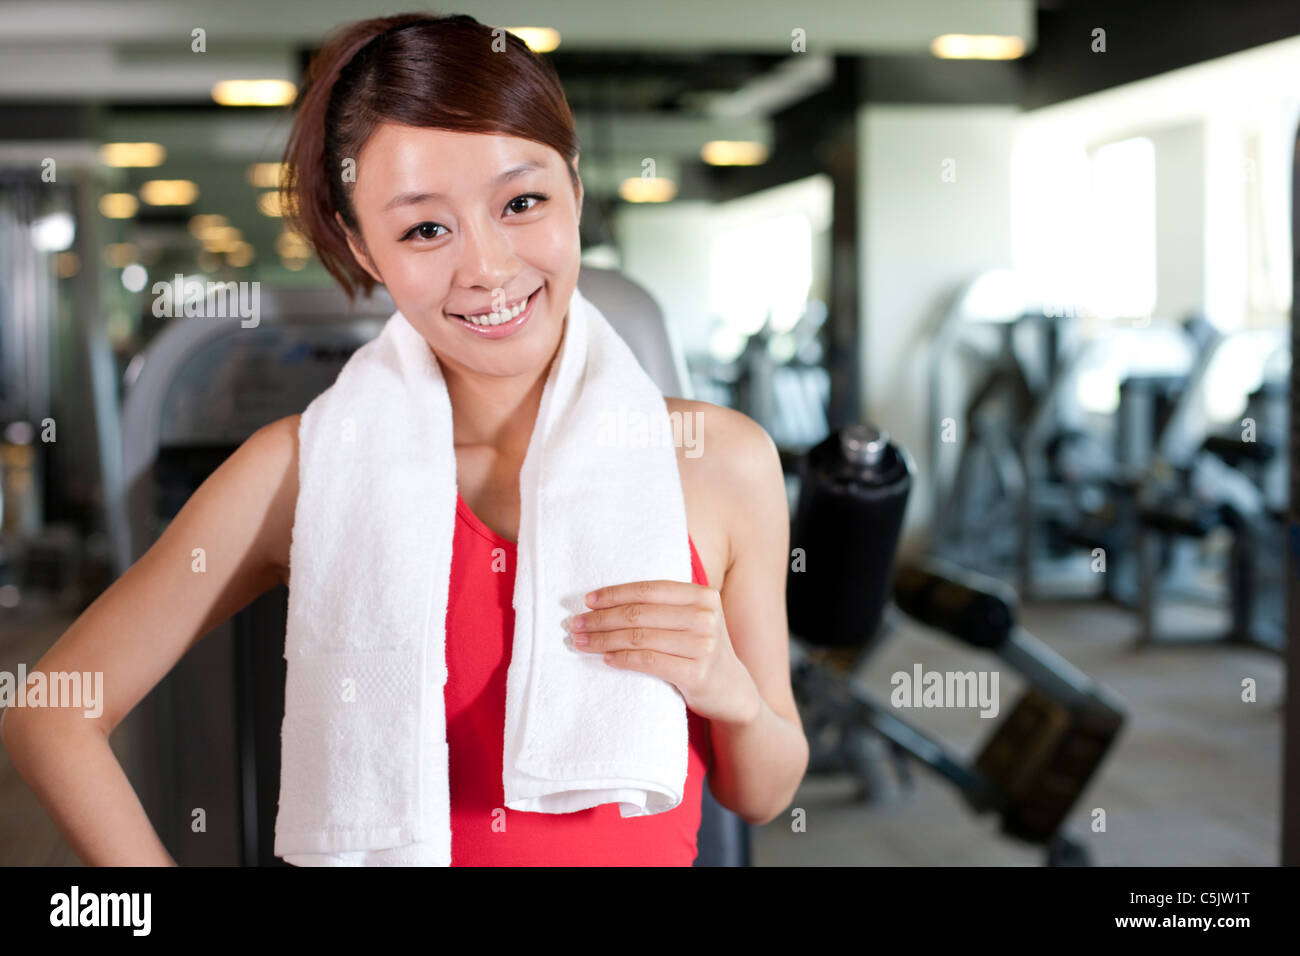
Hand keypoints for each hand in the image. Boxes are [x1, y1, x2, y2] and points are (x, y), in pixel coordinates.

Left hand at [566, 580, 761, 725]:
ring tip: (581, 642)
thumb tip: (607, 600)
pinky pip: (648, 662)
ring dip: (603, 639)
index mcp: (703, 595)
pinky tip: (605, 659)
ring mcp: (703, 645)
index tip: (588, 601)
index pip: (649, 589)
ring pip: (639, 637)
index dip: (614, 594)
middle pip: (639, 613)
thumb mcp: (694, 619)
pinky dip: (622, 659)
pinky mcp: (696, 673)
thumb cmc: (702, 651)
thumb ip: (666, 605)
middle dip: (601, 619)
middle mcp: (705, 617)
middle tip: (575, 624)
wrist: (733, 691)